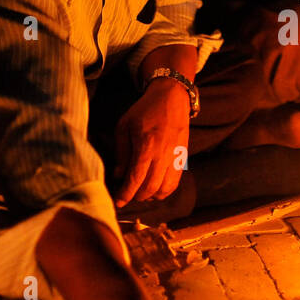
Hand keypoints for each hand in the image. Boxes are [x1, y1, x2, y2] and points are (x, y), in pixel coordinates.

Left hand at [110, 80, 189, 207]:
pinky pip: (175, 183)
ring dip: (151, 196)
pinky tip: (154, 188)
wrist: (172, 98)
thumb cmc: (144, 110)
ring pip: (164, 189)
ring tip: (140, 192)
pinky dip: (164, 191)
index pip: (135, 179)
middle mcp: (163, 154)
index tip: (118, 201)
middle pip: (150, 188)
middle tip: (126, 195)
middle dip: (136, 197)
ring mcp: (175, 157)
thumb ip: (121, 153)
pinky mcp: (182, 158)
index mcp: (146, 145)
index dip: (125, 194)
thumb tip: (119, 175)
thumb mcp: (124, 126)